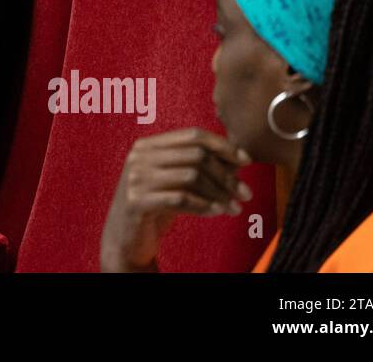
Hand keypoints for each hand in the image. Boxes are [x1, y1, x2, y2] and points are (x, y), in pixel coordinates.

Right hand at [101, 128, 252, 271]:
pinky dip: (205, 206)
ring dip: (220, 193)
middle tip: (246, 194)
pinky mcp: (137, 202)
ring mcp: (136, 178)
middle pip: (196, 155)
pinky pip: (181, 199)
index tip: (246, 161)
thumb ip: (198, 166)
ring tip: (235, 207)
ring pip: (192, 176)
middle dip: (226, 175)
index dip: (223, 146)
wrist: (126, 237)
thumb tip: (239, 159)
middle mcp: (139, 157)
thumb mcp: (175, 182)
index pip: (192, 135)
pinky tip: (218, 213)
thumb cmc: (156, 206)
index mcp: (148, 145)